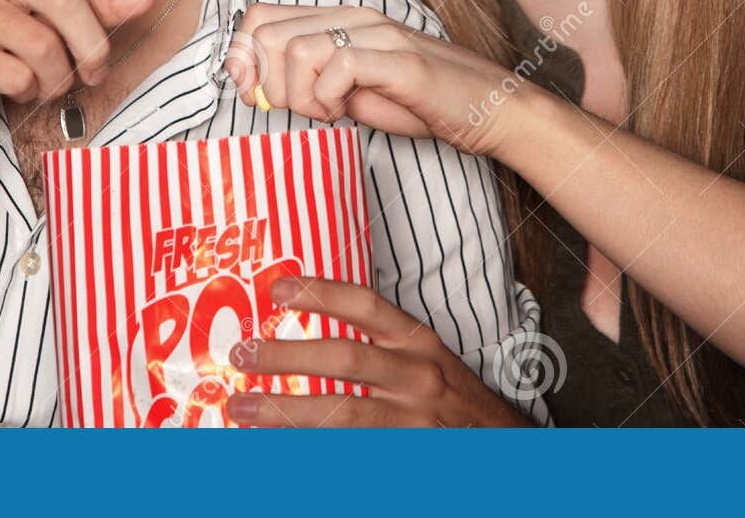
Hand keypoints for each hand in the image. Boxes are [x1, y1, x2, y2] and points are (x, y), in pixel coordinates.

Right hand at [0, 0, 153, 153]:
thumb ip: (96, 6)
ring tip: (47, 83)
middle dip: (91, 47)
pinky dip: (28, 91)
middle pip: (60, 1)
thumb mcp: (50, 21)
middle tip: (95, 73)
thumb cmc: (1, 44)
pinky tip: (15, 88)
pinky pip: (15, 74)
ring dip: (57, 78)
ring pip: (41, 45)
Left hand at [223, 3, 527, 157]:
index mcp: (340, 19)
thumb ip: (316, 83)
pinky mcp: (400, 61)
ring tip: (326, 113)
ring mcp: (379, 35)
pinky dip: (327, 99)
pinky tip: (344, 113)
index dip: (242, 58)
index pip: (260, 17)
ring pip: (297, 50)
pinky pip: (338, 67)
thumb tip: (270, 90)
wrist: (490, 108)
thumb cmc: (424, 102)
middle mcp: (355, 17)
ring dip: (299, 95)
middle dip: (266, 83)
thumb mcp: (355, 92)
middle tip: (295, 110)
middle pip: (268, 33)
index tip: (255, 95)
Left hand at [223, 277, 530, 427]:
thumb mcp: (423, 360)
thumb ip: (375, 349)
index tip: (277, 288)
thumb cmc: (452, 398)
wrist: (502, 447)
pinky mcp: (406, 455)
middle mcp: (417, 378)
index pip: (366, 307)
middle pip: (345, 360)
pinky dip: (312, 451)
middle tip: (241, 355)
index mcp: (418, 343)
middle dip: (288, 357)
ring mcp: (414, 422)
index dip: (321, 293)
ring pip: (344, 414)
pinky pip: (353, 452)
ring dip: (286, 411)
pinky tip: (275, 451)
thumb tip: (303, 342)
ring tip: (241, 408)